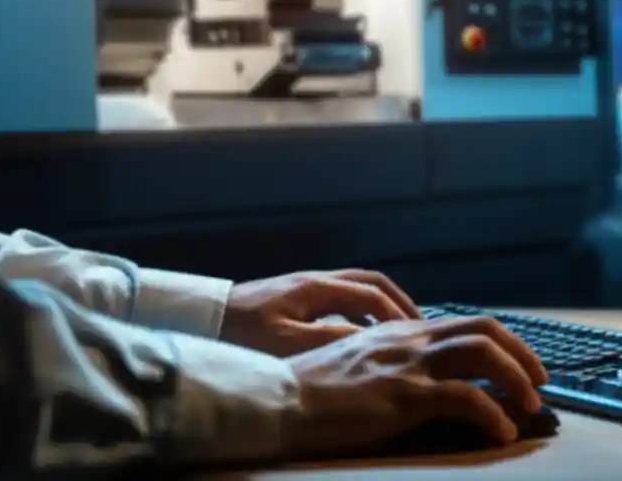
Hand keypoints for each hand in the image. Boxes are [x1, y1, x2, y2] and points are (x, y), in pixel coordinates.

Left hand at [220, 270, 420, 356]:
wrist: (201, 317)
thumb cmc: (240, 332)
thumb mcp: (284, 341)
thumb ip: (327, 338)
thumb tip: (368, 340)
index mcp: (317, 287)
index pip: (372, 295)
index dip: (397, 315)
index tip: (417, 335)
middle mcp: (317, 279)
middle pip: (371, 282)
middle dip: (399, 302)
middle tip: (420, 327)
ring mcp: (307, 286)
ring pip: (358, 287)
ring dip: (383, 305)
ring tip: (400, 329)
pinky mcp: (297, 297)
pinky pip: (344, 297)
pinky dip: (364, 310)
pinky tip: (365, 333)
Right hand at [284, 315, 549, 456]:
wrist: (278, 401)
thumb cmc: (312, 390)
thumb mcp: (361, 362)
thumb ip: (396, 360)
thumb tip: (428, 376)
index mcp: (403, 331)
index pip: (467, 322)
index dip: (502, 341)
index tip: (520, 363)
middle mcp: (410, 338)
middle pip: (484, 329)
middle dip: (521, 354)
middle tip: (539, 381)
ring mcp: (408, 365)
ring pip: (481, 354)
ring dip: (515, 378)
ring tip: (529, 405)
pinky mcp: (403, 395)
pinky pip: (463, 398)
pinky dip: (491, 414)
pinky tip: (501, 432)